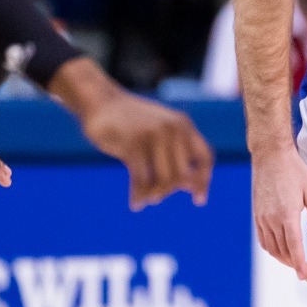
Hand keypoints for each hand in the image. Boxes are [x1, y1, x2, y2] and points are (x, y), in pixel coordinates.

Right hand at [83, 94, 212, 209]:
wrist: (101, 102)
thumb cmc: (131, 124)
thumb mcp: (158, 133)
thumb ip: (175, 154)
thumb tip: (188, 186)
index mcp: (183, 125)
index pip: (205, 157)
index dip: (204, 180)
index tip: (198, 201)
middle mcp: (173, 129)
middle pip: (183, 174)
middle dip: (170, 190)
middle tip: (156, 199)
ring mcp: (154, 135)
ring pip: (164, 179)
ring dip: (154, 195)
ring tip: (144, 201)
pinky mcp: (133, 143)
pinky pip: (142, 179)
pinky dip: (139, 194)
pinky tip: (135, 203)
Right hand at [253, 143, 306, 284]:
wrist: (270, 155)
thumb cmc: (293, 170)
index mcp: (287, 214)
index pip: (294, 248)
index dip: (301, 266)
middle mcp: (272, 219)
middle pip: (283, 252)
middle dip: (295, 266)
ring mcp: (262, 218)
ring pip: (272, 248)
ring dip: (284, 259)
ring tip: (297, 264)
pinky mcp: (258, 215)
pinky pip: (264, 240)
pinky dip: (273, 250)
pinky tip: (282, 250)